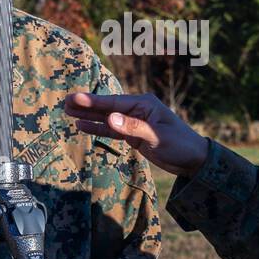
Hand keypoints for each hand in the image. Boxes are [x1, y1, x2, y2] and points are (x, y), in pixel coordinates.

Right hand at [64, 92, 208, 178]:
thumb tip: (110, 119)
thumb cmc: (180, 145)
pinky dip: (98, 128)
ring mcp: (134, 122)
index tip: (74, 99)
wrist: (193, 160)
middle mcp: (137, 110)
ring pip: (107, 118)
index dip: (92, 102)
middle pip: (107, 107)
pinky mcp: (134, 135)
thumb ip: (133, 128)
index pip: (113, 102)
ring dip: (88, 116)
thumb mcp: (157, 137)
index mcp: (144, 104)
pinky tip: (83, 126)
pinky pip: (112, 131)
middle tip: (64, 102)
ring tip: (67, 112)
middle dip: (86, 106)